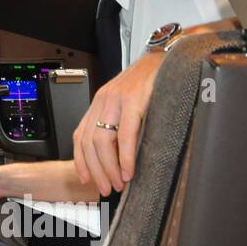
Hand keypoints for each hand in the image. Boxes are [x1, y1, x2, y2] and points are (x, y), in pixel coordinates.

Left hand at [72, 50, 163, 196]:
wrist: (166, 57)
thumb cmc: (151, 82)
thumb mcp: (127, 102)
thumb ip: (118, 123)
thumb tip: (117, 156)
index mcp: (99, 102)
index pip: (80, 135)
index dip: (81, 160)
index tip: (86, 179)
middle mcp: (103, 100)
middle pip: (89, 142)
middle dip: (96, 170)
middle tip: (105, 188)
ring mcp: (116, 99)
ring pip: (103, 140)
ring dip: (110, 167)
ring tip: (118, 182)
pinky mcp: (133, 100)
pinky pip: (125, 134)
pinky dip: (126, 156)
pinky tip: (129, 170)